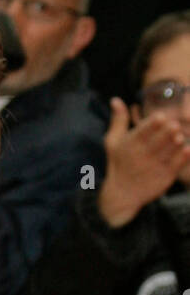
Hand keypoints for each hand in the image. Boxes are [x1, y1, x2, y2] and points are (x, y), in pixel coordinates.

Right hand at [97, 98, 188, 226]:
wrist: (123, 194)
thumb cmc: (119, 163)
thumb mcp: (112, 142)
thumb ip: (118, 120)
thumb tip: (116, 100)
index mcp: (131, 144)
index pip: (143, 132)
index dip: (154, 123)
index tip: (161, 117)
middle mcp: (143, 155)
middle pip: (159, 140)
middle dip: (168, 132)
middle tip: (174, 126)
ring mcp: (155, 166)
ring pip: (170, 151)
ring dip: (177, 142)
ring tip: (178, 137)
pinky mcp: (165, 176)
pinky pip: (177, 164)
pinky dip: (183, 156)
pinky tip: (186, 149)